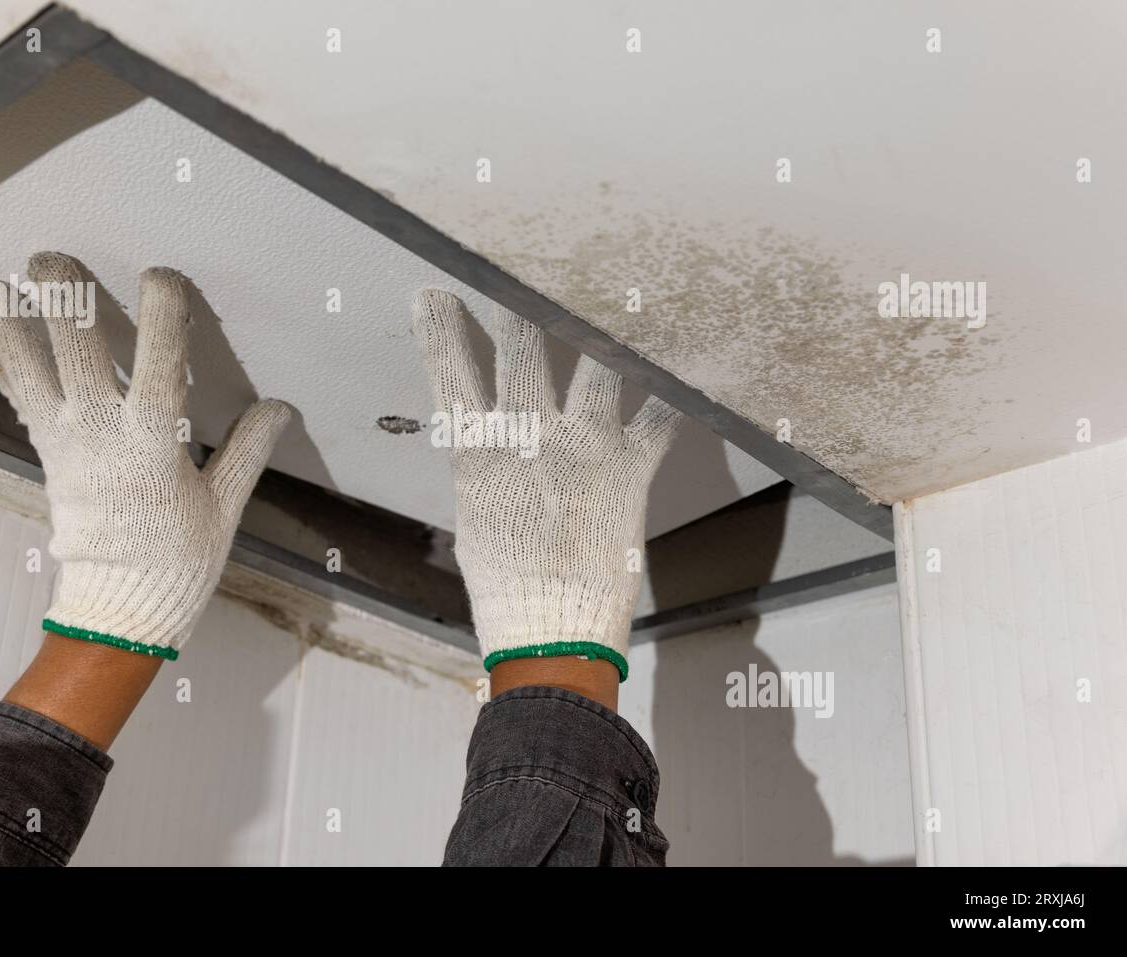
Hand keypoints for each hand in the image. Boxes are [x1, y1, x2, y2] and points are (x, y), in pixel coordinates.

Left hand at [0, 252, 289, 658]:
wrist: (120, 604)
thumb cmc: (177, 557)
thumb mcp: (224, 506)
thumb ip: (247, 451)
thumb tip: (280, 408)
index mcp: (154, 440)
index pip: (161, 358)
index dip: (162, 310)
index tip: (162, 275)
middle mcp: (102, 431)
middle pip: (77, 349)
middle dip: (63, 298)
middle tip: (50, 260)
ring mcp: (65, 441)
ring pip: (30, 370)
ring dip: (8, 324)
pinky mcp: (45, 455)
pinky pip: (16, 401)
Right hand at [412, 290, 681, 681]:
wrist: (553, 632)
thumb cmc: (507, 586)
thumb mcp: (476, 519)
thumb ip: (484, 469)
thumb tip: (488, 444)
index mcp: (481, 452)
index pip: (451, 374)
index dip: (441, 329)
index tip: (436, 292)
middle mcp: (531, 435)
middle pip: (524, 346)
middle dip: (522, 302)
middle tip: (528, 271)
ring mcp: (585, 446)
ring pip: (598, 362)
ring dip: (605, 326)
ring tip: (618, 291)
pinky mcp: (631, 467)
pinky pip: (661, 415)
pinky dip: (678, 388)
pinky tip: (690, 359)